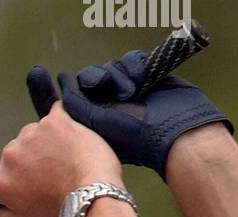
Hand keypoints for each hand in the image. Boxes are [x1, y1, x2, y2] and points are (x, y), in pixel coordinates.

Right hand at [0, 87, 122, 216]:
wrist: (93, 193)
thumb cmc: (62, 210)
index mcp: (2, 182)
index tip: (8, 179)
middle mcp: (11, 156)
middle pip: (12, 153)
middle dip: (28, 160)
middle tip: (50, 174)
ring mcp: (32, 134)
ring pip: (32, 135)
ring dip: (45, 143)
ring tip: (66, 160)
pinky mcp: (53, 120)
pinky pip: (54, 116)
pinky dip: (61, 126)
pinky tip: (72, 139)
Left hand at [57, 50, 232, 178]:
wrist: (174, 131)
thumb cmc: (133, 135)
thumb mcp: (95, 121)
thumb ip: (75, 102)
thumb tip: (62, 82)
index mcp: (94, 115)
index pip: (79, 88)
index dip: (84, 82)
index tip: (90, 84)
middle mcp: (109, 102)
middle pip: (95, 74)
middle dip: (104, 78)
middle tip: (117, 91)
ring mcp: (128, 89)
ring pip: (114, 66)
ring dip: (121, 75)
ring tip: (133, 92)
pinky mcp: (146, 77)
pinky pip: (132, 59)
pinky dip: (136, 66)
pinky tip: (143, 80)